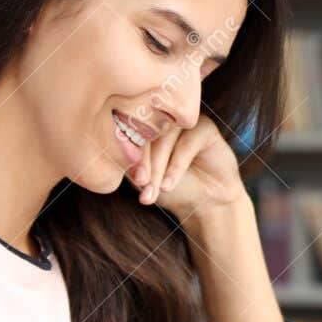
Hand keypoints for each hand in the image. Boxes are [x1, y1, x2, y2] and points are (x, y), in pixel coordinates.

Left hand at [127, 115, 244, 223]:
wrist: (206, 202)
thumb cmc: (173, 188)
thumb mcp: (146, 181)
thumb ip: (131, 166)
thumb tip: (115, 156)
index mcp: (145, 126)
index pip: (131, 132)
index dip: (130, 155)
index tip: (136, 181)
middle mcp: (163, 119)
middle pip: (146, 132)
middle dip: (144, 162)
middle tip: (144, 185)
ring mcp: (183, 121)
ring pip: (165, 137)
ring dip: (159, 165)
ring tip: (159, 189)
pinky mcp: (204, 127)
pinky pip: (187, 142)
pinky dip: (176, 166)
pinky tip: (170, 184)